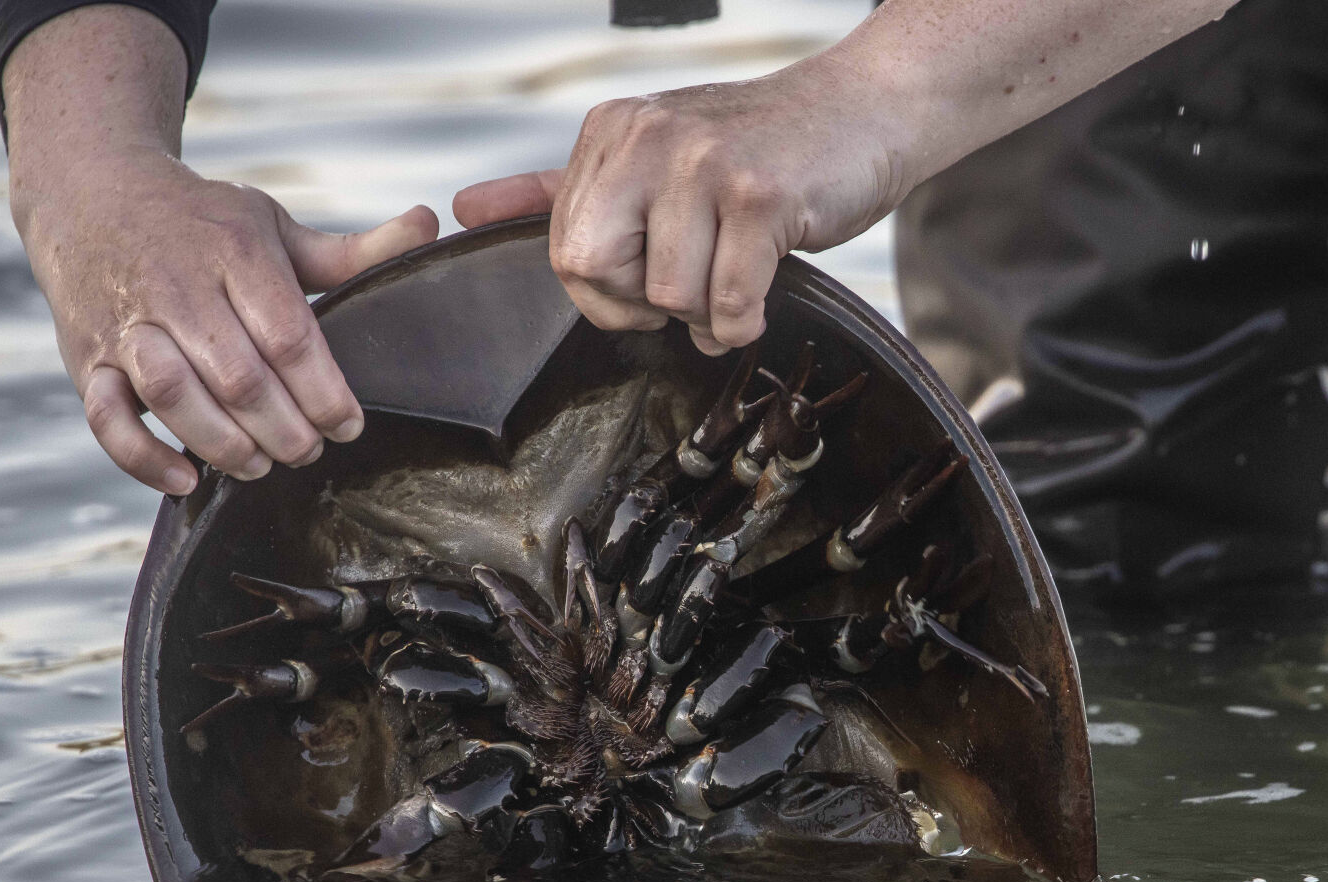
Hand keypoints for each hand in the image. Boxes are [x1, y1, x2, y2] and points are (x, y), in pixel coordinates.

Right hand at [14, 148, 436, 493]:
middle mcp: (177, 287)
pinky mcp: (86, 356)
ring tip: (260, 464)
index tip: (349, 425)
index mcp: (234, 252)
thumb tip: (429, 226)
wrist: (92, 193)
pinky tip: (187, 479)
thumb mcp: (272, 226)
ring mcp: (127, 324)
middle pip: (238, 376)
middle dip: (284, 429)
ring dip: (225, 444)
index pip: (287, 334)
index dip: (324, 391)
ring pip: (174, 396)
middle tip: (309, 450)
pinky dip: (143, 457)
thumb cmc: (201, 222)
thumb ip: (350, 250)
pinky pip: (105, 418)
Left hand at [452, 61, 908, 355]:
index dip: (607, 291)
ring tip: (737, 276)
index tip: (650, 278)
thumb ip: (559, 191)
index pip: (564, 251)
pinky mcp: (760, 197)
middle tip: (686, 289)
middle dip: (641, 306)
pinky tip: (762, 292)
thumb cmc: (761, 152)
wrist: (864, 112)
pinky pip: (726, 307)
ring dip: (708, 314)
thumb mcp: (652, 158)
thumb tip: (463, 209)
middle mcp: (648, 139)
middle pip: (595, 273)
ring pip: (669, 298)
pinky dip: (745, 322)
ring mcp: (704, 164)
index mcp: (612, 132)